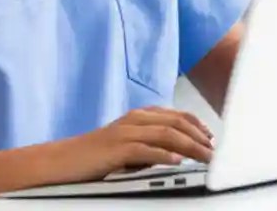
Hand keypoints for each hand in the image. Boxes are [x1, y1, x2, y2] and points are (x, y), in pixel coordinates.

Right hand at [47, 106, 214, 184]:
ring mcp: (125, 133)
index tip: (211, 137)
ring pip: (165, 134)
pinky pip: (145, 150)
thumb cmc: (96, 156)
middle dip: (198, 135)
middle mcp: (134, 120)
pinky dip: (164, 155)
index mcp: (137, 117)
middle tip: (214, 150)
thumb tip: (178, 153)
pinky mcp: (116, 149)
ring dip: (189, 146)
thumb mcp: (127, 146)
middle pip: (175, 122)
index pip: (175, 115)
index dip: (196, 125)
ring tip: (205, 157)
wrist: (63, 160)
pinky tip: (177, 161)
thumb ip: (149, 145)